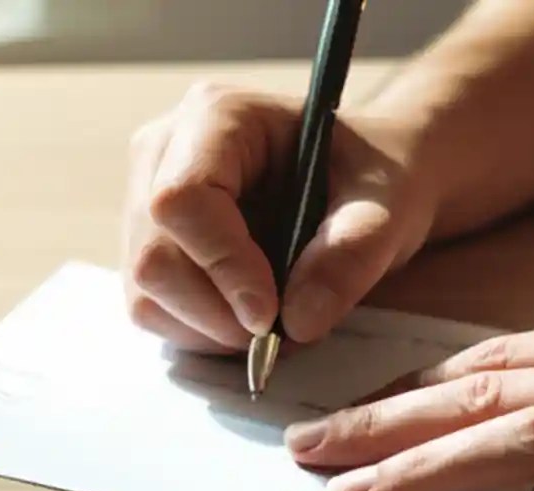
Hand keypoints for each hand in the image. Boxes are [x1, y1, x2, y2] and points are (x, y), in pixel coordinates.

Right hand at [121, 83, 437, 351]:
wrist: (361, 180)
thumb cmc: (375, 174)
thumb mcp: (390, 203)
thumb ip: (353, 253)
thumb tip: (299, 321)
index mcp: (218, 116)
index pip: (182, 199)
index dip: (220, 264)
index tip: (270, 314)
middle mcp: (163, 152)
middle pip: (154, 255)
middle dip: (215, 311)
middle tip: (277, 331)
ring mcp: (144, 200)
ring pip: (145, 290)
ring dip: (207, 328)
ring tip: (268, 323)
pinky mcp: (145, 244)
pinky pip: (149, 308)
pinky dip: (197, 332)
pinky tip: (242, 316)